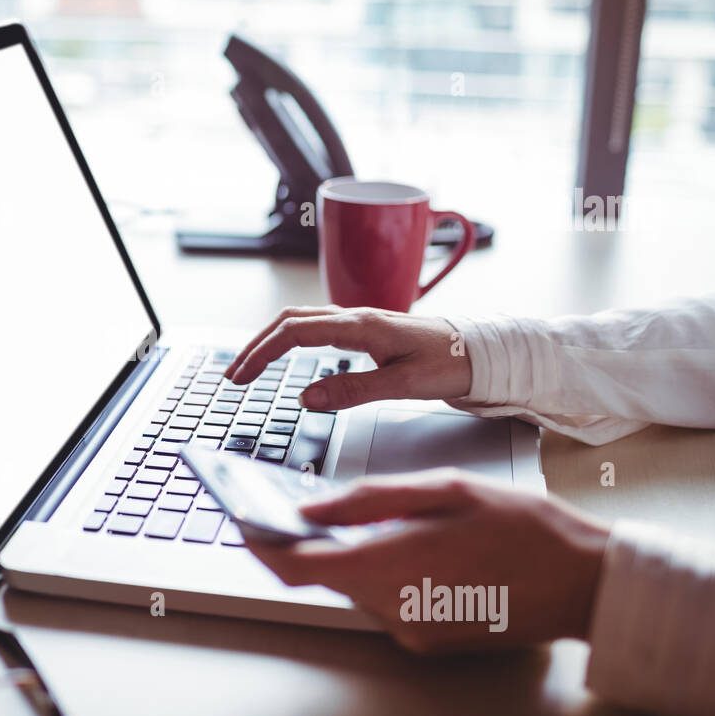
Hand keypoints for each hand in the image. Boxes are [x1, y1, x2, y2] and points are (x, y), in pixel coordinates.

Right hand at [223, 305, 471, 410]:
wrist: (481, 352)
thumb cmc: (450, 364)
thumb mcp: (404, 384)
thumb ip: (353, 391)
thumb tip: (306, 398)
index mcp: (361, 326)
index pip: (295, 332)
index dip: (262, 354)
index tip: (241, 377)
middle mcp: (355, 317)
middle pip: (289, 321)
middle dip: (256, 346)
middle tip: (234, 376)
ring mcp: (358, 322)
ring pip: (300, 321)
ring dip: (270, 341)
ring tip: (250, 367)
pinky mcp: (364, 331)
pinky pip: (315, 327)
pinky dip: (290, 340)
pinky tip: (286, 357)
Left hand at [243, 469, 610, 652]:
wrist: (587, 583)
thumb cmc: (526, 529)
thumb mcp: (446, 490)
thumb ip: (371, 498)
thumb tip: (310, 508)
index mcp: (392, 565)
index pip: (297, 567)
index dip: (263, 544)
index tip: (244, 518)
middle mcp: (393, 607)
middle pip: (322, 576)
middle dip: (306, 542)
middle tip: (300, 503)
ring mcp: (411, 629)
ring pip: (353, 586)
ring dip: (347, 555)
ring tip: (363, 516)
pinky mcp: (429, 638)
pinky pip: (385, 600)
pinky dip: (380, 571)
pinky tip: (406, 544)